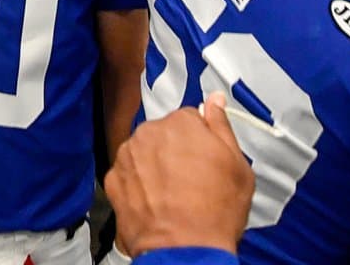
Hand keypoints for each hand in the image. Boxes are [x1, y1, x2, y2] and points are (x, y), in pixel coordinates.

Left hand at [105, 93, 253, 256]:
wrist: (184, 250)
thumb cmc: (217, 209)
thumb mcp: (237, 165)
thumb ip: (222, 127)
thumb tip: (215, 99)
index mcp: (180, 123)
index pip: (189, 118)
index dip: (199, 139)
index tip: (204, 159)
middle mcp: (147, 132)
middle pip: (162, 133)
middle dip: (173, 150)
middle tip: (189, 179)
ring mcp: (126, 157)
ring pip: (142, 152)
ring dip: (152, 165)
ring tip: (170, 194)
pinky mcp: (112, 180)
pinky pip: (127, 174)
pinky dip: (136, 185)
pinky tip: (153, 203)